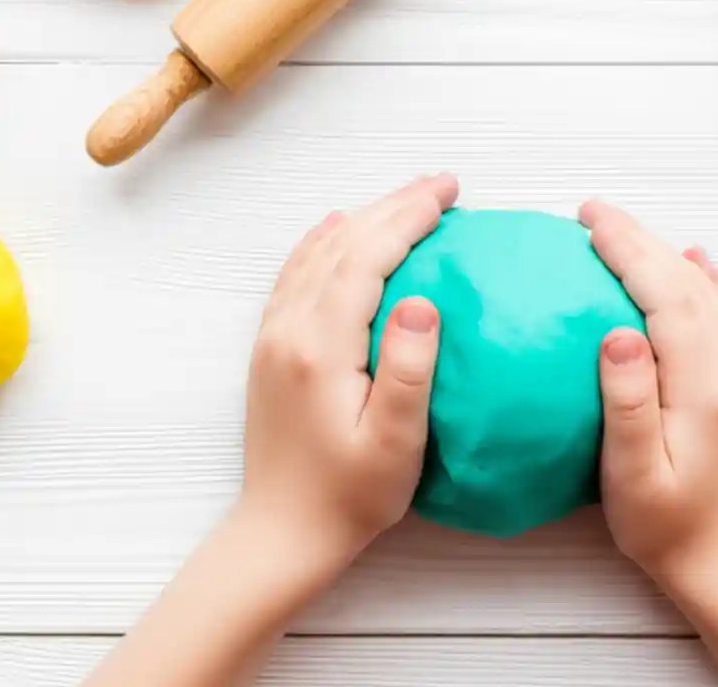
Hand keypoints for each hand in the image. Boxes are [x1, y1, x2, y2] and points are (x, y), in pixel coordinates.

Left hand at [243, 175, 458, 556]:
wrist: (282, 531)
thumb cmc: (350, 496)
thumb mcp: (394, 443)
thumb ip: (410, 369)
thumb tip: (422, 300)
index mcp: (321, 347)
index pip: (366, 258)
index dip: (408, 217)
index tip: (448, 193)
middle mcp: (288, 330)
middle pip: (340, 244)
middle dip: (391, 206)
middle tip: (441, 185)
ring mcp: (273, 337)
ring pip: (315, 254)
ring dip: (361, 218)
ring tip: (404, 200)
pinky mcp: (269, 350)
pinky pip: (294, 275)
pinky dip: (322, 243)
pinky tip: (337, 230)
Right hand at [580, 200, 717, 578]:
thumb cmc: (666, 524)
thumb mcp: (634, 474)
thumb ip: (629, 403)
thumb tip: (617, 334)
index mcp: (703, 383)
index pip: (665, 295)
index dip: (627, 251)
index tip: (587, 222)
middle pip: (686, 282)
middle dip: (640, 239)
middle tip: (589, 212)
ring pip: (705, 292)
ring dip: (665, 252)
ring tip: (622, 229)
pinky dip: (707, 280)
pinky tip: (695, 261)